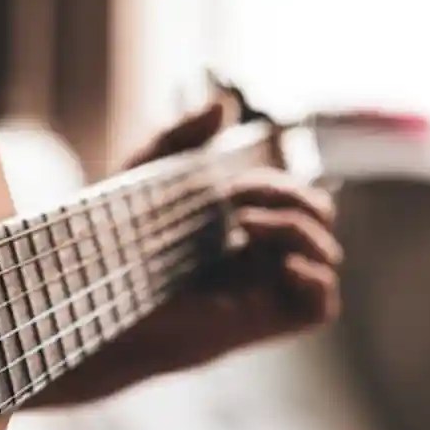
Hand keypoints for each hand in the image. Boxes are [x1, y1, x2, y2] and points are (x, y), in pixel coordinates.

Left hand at [31, 104, 342, 406]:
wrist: (102, 298)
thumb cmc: (117, 245)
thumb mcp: (147, 175)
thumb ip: (181, 135)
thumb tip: (223, 106)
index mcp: (244, 229)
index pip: (295, 197)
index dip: (278, 182)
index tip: (229, 184)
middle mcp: (262, 260)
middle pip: (320, 216)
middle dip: (291, 194)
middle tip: (237, 197)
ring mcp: (267, 292)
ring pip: (327, 252)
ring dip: (296, 226)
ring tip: (243, 225)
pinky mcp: (267, 324)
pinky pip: (323, 304)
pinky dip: (314, 276)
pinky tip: (277, 264)